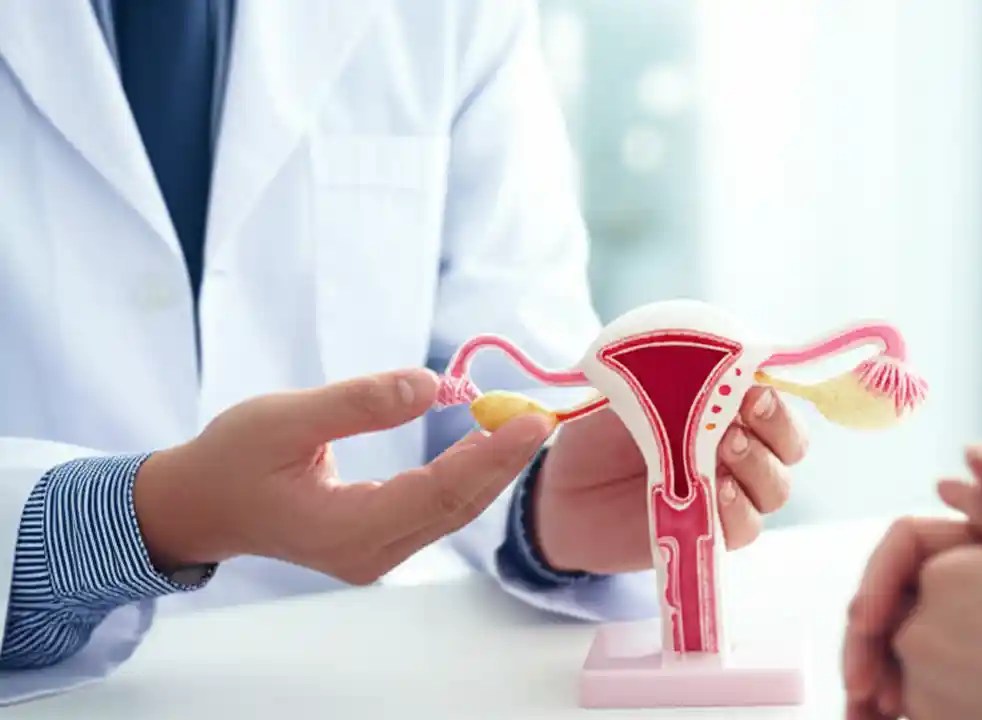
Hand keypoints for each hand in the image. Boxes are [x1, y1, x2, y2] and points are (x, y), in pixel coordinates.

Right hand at [134, 368, 550, 583]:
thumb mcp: (286, 419)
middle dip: (504, 461)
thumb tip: (431, 385)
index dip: (491, 457)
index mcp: (347, 530)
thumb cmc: (232, 459)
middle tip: (543, 415)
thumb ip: (359, 403)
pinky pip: (435, 509)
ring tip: (525, 423)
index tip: (532, 421)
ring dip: (489, 468)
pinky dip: (464, 475)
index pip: (439, 493)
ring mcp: (376, 553)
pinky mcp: (377, 541)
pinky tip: (485, 443)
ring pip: (450, 511)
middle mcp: (371, 553)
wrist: (200, 505)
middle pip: (456, 507)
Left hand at [532, 385, 807, 573]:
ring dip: (758, 466)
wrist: (565, 486)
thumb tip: (704, 353)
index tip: (754, 385)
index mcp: (729, 409)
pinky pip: (744, 528)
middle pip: (789, 446)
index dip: (777, 394)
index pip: (777, 401)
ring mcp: (728, 493)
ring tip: (726, 447)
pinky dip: (739, 510)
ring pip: (774, 488)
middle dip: (777, 426)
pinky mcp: (710, 532)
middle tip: (747, 410)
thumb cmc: (603, 431)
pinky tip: (719, 492)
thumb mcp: (632, 391)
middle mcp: (740, 451)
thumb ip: (667, 376)